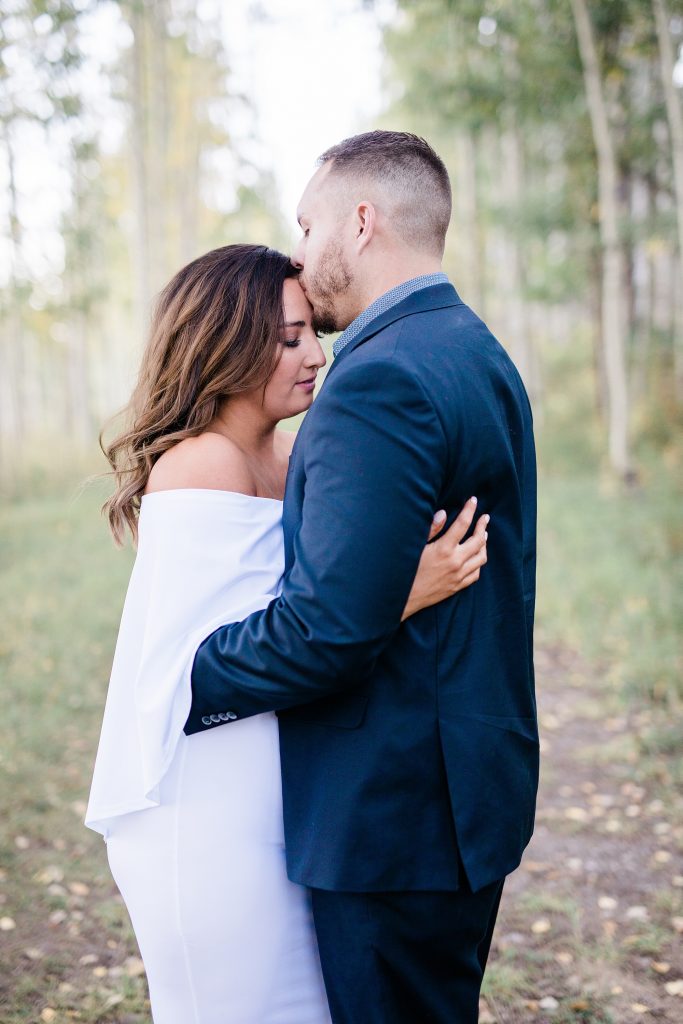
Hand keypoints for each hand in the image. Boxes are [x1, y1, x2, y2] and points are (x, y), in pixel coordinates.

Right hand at [402, 498, 488, 620]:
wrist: (403, 598)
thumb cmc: (405, 569)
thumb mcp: (415, 546)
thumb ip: (431, 529)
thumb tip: (443, 513)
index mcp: (443, 549)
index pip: (463, 524)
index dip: (469, 510)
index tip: (473, 501)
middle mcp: (455, 562)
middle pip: (478, 541)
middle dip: (483, 526)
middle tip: (484, 517)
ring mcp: (458, 576)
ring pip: (481, 558)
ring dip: (484, 544)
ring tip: (483, 535)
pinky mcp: (457, 586)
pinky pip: (476, 574)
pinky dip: (479, 562)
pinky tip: (476, 557)